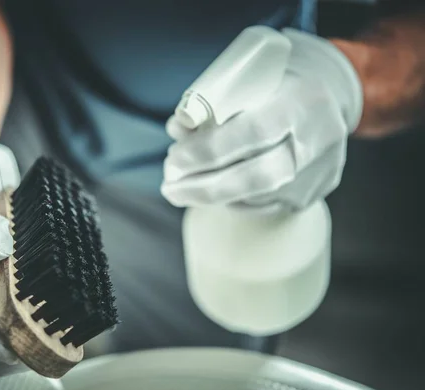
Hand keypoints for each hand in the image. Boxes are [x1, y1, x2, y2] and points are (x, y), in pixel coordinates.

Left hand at [161, 28, 362, 212]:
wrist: (330, 93)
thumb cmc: (276, 81)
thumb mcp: (248, 76)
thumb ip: (213, 100)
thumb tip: (177, 129)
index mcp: (303, 100)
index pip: (254, 132)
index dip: (208, 150)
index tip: (175, 158)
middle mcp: (319, 139)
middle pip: (258, 176)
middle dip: (205, 188)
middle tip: (169, 187)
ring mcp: (320, 171)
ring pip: (257, 196)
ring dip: (212, 194)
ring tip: (181, 185)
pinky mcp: (313, 192)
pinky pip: (264, 205)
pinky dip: (231, 198)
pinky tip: (211, 187)